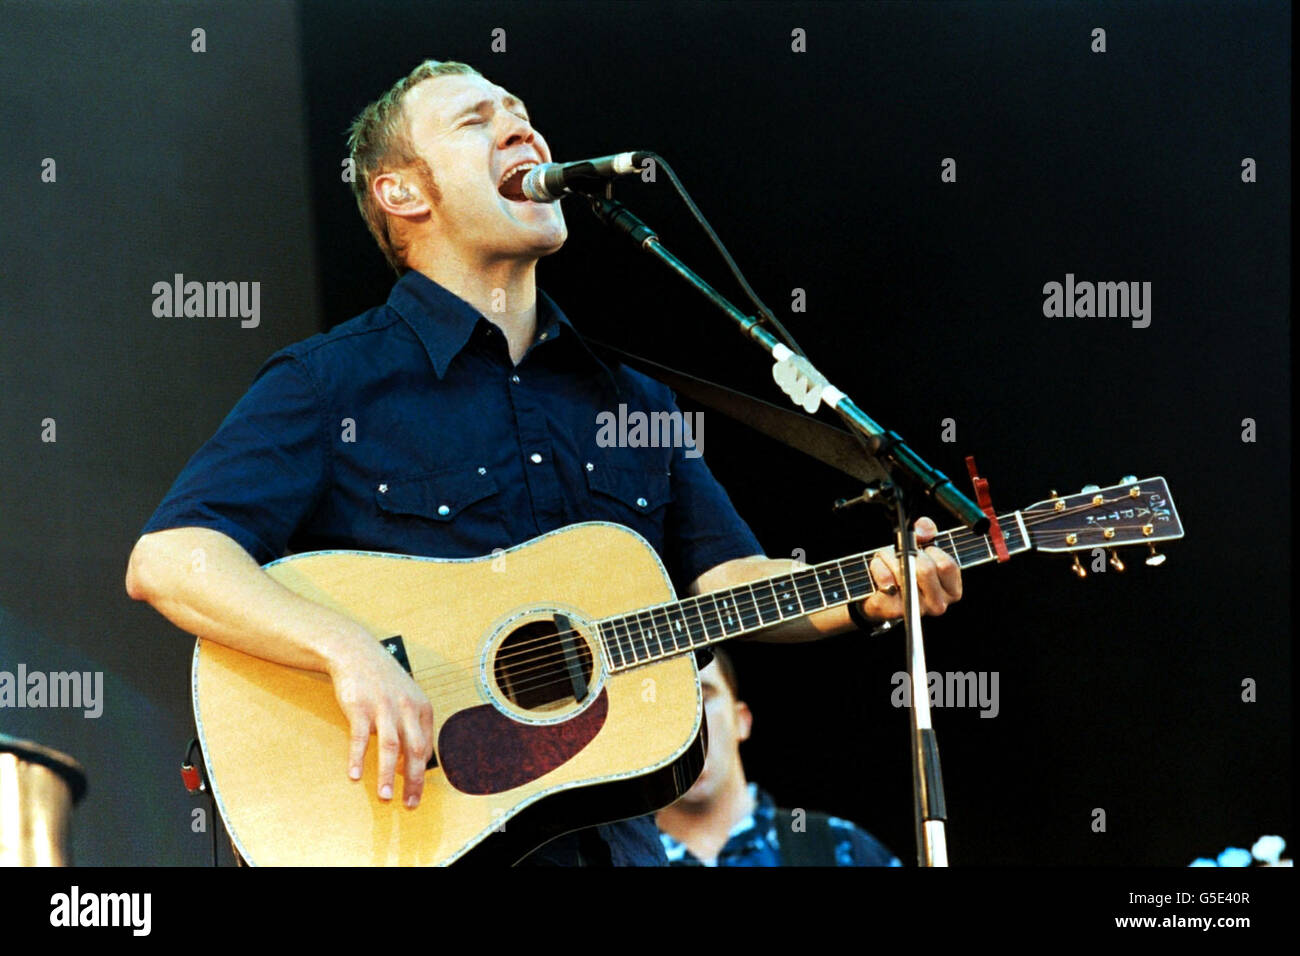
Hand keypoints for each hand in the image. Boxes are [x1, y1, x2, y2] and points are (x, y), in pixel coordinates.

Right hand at [329, 638, 434, 807]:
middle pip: (414, 751)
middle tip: (409, 804)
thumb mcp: (406, 697)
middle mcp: (406, 708)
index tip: (414, 790)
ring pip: (390, 747)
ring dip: (388, 775)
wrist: (356, 651)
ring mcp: (383, 707)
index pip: (426, 747)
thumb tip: (413, 759)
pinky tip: (354, 775)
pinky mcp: (360, 707)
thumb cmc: (382, 679)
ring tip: (384, 797)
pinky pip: (360, 738)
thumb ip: (412, 725)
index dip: (421, 771)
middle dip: (413, 781)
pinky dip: (358, 758)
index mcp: (421, 707)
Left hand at [862, 516, 961, 620]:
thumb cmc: (906, 569)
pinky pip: (885, 578)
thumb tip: (924, 529)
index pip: (947, 565)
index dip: (932, 551)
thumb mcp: (920, 547)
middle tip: (901, 555)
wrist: (881, 595)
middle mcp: (938, 604)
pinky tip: (879, 573)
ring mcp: (916, 609)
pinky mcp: (894, 610)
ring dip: (889, 558)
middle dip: (908, 553)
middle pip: (925, 568)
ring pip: (903, 571)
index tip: (923, 551)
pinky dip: (878, 568)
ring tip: (888, 562)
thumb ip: (926, 532)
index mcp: (951, 590)